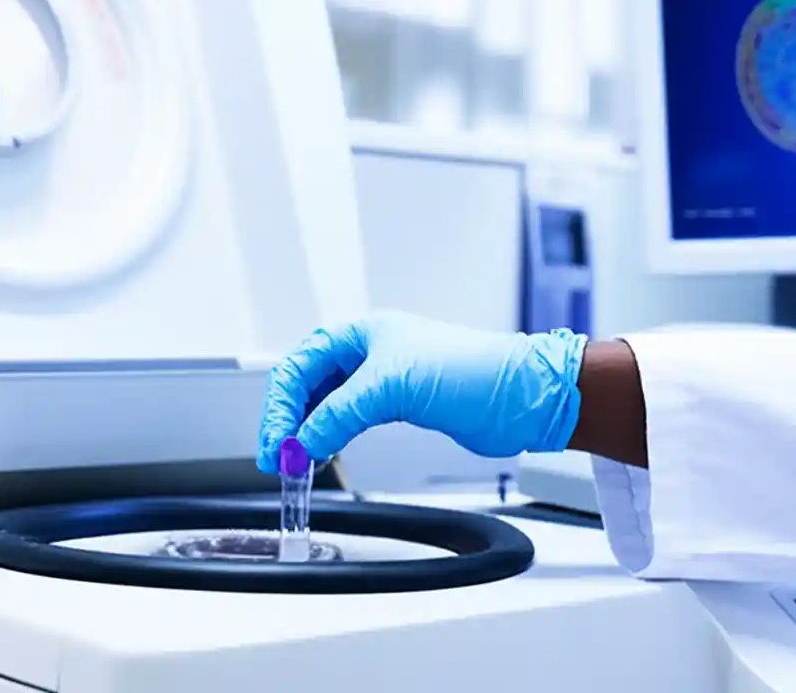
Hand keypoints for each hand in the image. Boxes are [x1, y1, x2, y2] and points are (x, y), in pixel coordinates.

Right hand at [256, 311, 587, 472]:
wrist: (520, 396)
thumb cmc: (470, 370)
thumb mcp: (392, 386)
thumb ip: (341, 413)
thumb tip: (303, 441)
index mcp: (363, 334)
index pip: (300, 365)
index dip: (281, 405)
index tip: (276, 442)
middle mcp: (370, 353)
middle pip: (309, 384)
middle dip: (288, 419)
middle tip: (277, 456)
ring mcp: (386, 379)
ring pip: (328, 403)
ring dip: (308, 430)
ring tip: (295, 460)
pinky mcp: (401, 406)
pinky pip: (351, 419)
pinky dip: (332, 436)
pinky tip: (324, 452)